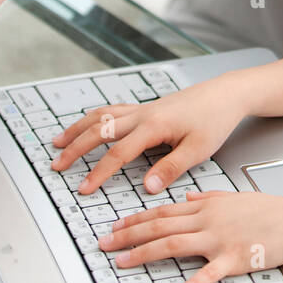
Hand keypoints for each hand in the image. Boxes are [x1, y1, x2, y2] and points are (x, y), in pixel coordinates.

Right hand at [49, 72, 250, 195]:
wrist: (225, 94)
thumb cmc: (215, 120)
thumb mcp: (199, 149)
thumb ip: (171, 168)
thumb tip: (146, 187)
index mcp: (154, 126)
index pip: (118, 153)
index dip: (99, 173)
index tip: (84, 188)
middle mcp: (143, 114)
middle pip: (99, 130)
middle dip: (75, 148)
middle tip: (57, 165)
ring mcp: (142, 108)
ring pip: (101, 116)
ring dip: (77, 129)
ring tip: (58, 142)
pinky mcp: (146, 107)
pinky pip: (112, 110)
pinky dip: (94, 118)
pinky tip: (87, 125)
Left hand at [100, 189, 282, 282]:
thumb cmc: (271, 210)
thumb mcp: (235, 196)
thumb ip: (209, 197)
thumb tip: (189, 198)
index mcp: (206, 206)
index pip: (162, 211)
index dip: (135, 219)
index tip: (115, 226)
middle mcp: (208, 219)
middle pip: (160, 226)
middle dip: (128, 235)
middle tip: (105, 243)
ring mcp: (220, 238)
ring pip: (174, 244)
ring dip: (145, 253)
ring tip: (123, 262)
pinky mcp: (235, 258)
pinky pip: (209, 273)